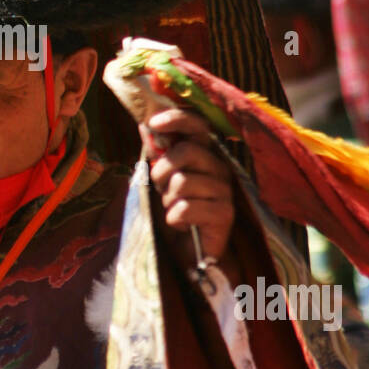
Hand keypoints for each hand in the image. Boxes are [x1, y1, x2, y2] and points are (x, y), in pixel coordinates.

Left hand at [143, 107, 234, 268]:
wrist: (192, 250)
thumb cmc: (178, 209)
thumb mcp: (163, 178)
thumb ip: (158, 152)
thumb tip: (144, 124)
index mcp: (206, 155)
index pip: (198, 126)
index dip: (177, 119)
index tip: (153, 122)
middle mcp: (219, 168)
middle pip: (186, 152)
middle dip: (162, 170)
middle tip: (160, 187)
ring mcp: (224, 190)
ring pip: (182, 182)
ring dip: (168, 199)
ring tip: (174, 208)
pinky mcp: (224, 213)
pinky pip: (186, 208)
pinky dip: (174, 218)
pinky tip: (182, 224)